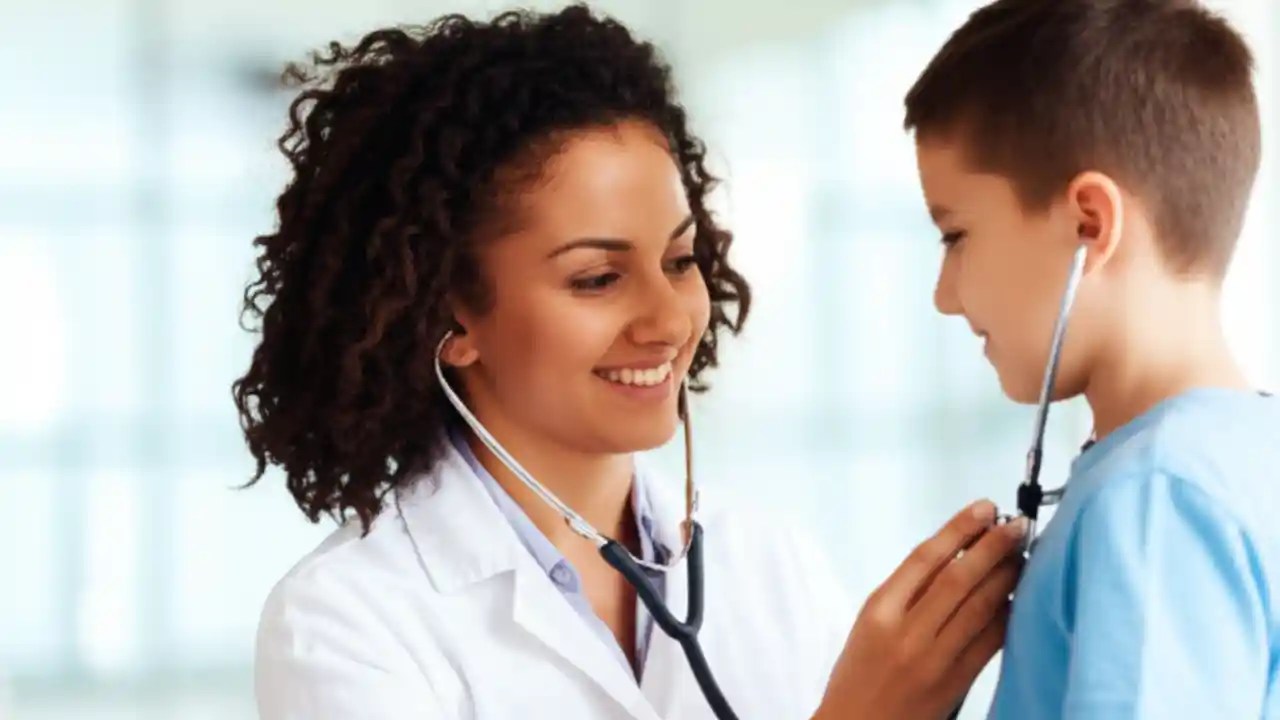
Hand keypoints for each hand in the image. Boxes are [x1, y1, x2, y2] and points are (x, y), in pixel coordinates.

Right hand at [813, 501, 1026, 719]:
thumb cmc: (859, 675)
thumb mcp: (868, 625)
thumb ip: (905, 594)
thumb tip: (955, 557)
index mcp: (879, 611)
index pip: (924, 558)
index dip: (958, 529)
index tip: (983, 509)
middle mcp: (907, 632)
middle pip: (957, 578)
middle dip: (991, 547)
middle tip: (1016, 526)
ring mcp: (934, 659)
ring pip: (979, 607)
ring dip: (1006, 576)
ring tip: (1023, 554)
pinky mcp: (956, 683)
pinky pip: (990, 641)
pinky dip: (1008, 615)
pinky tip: (1020, 597)